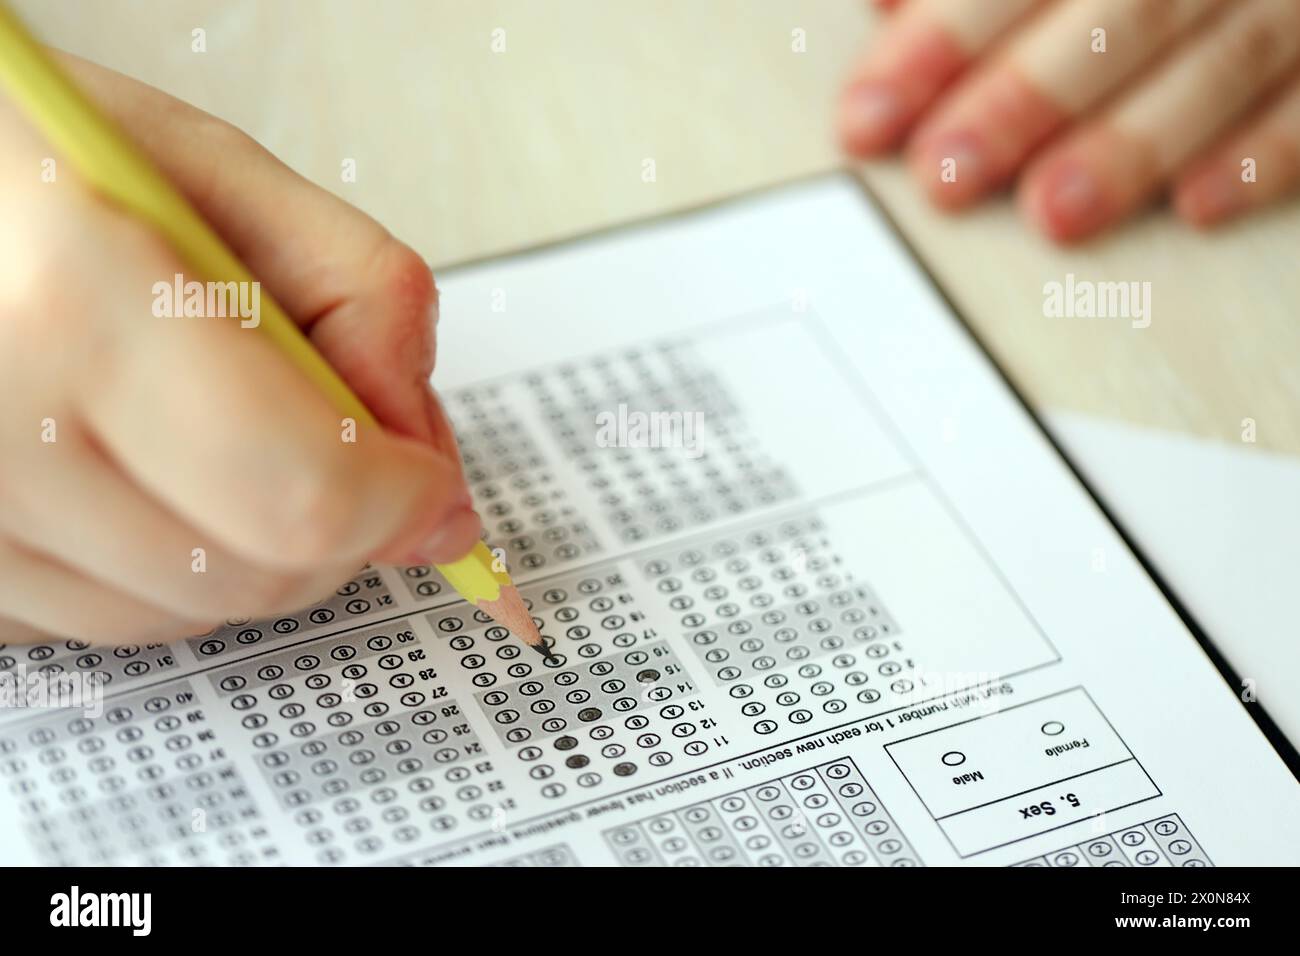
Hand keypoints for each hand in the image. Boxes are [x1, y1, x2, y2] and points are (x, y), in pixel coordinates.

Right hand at [0, 54, 479, 643]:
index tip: (432, 487)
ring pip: (180, 614)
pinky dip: (146, 563)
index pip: (303, 490)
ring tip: (193, 426)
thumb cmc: (21, 162)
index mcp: (71, 303)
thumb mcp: (210, 173)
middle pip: (254, 574)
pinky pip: (95, 619)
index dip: (400, 503)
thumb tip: (427, 454)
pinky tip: (115, 464)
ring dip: (239, 544)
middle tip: (328, 441)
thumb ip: (359, 299)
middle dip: (335, 526)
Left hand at [838, 0, 1299, 240]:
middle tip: (946, 173)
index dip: (939, 44)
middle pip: (1114, 15)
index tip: (867, 119)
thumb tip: (885, 9)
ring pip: (1214, 62)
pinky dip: (1265, 154)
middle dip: (1022, 97)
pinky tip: (1198, 206)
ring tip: (1053, 210)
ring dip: (1130, 141)